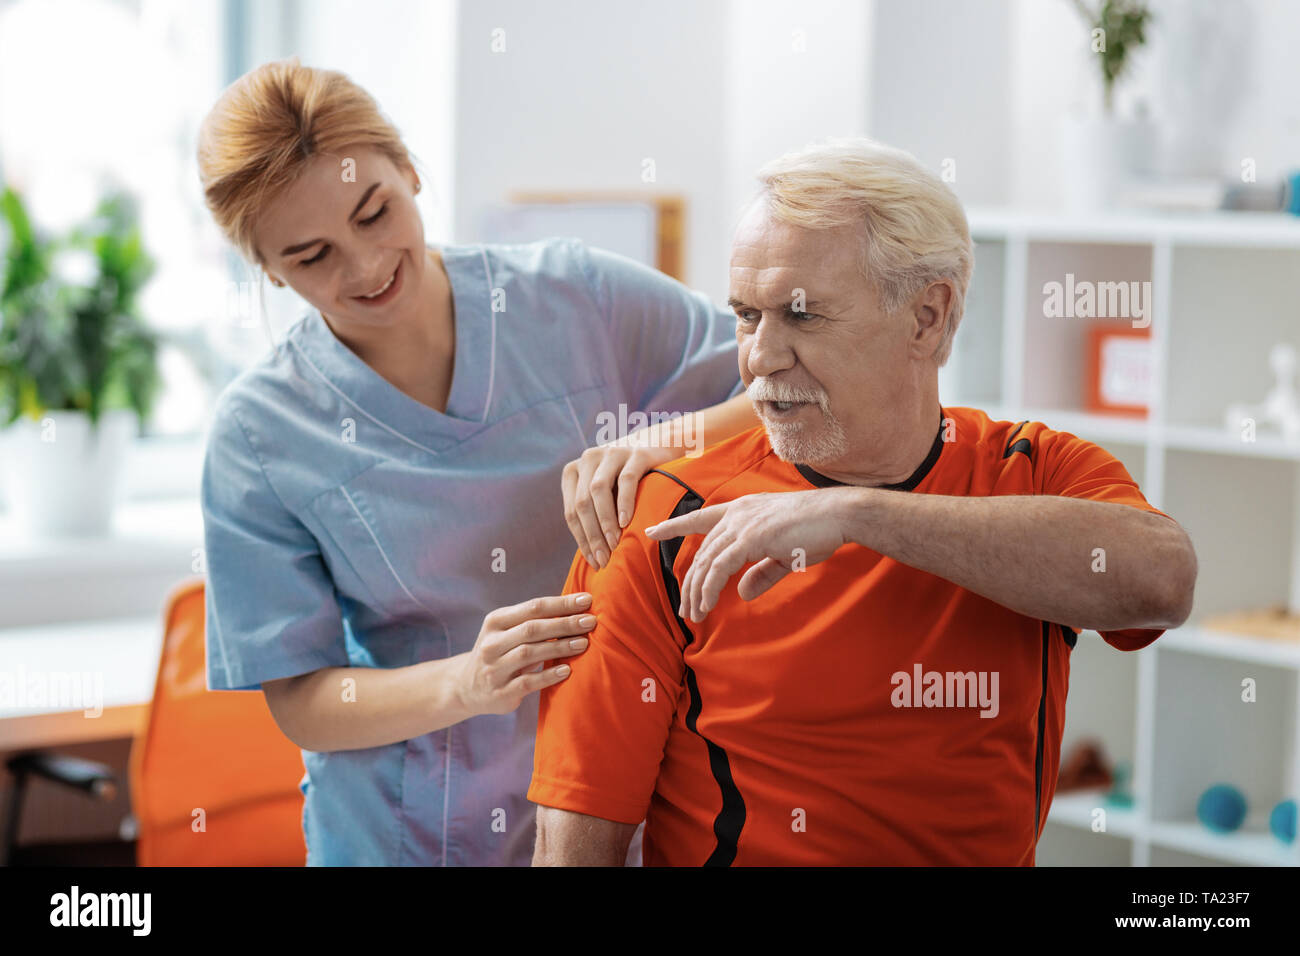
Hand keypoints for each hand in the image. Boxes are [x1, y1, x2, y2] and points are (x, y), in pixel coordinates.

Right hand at [455, 593, 596, 715]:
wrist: (467, 687)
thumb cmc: (500, 652)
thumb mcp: (507, 631)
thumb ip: (534, 620)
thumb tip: (577, 607)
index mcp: (496, 621)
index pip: (533, 607)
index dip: (561, 603)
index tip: (587, 600)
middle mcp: (491, 643)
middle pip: (532, 628)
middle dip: (564, 623)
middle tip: (590, 621)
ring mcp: (494, 668)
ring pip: (529, 653)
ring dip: (559, 647)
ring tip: (584, 643)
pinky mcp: (501, 692)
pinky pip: (527, 682)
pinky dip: (548, 675)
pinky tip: (567, 670)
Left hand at [562, 441, 677, 568]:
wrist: (657, 448)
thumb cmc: (627, 481)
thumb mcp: (605, 494)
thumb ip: (593, 515)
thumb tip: (591, 557)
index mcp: (574, 471)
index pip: (571, 511)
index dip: (581, 539)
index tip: (594, 562)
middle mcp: (588, 459)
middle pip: (583, 503)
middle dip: (592, 535)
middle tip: (604, 558)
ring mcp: (611, 453)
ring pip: (599, 490)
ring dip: (605, 521)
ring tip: (614, 544)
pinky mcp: (635, 453)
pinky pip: (626, 480)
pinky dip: (624, 503)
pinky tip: (626, 521)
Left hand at [644, 489, 853, 622]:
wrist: (838, 515)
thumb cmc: (816, 531)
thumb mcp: (783, 554)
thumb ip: (760, 573)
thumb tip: (742, 592)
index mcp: (742, 510)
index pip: (700, 518)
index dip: (674, 525)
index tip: (652, 531)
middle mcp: (736, 514)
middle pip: (701, 552)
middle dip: (690, 583)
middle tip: (684, 609)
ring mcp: (742, 524)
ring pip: (706, 561)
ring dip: (697, 591)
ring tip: (693, 614)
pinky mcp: (751, 537)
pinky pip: (719, 567)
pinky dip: (709, 587)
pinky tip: (706, 604)